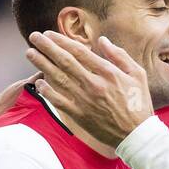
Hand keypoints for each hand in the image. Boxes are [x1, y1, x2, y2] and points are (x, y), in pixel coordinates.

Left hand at [26, 31, 151, 147]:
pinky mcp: (80, 116)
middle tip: (34, 36)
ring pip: (58, 78)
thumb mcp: (137, 75)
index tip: (49, 34)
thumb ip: (119, 56)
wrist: (136, 135)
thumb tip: (102, 40)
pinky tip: (38, 82)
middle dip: (47, 47)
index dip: (61, 41)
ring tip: (30, 53)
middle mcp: (94, 84)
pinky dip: (47, 91)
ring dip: (42, 64)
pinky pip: (59, 101)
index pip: (79, 52)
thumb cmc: (139, 103)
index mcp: (108, 72)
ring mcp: (85, 101)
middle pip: (65, 61)